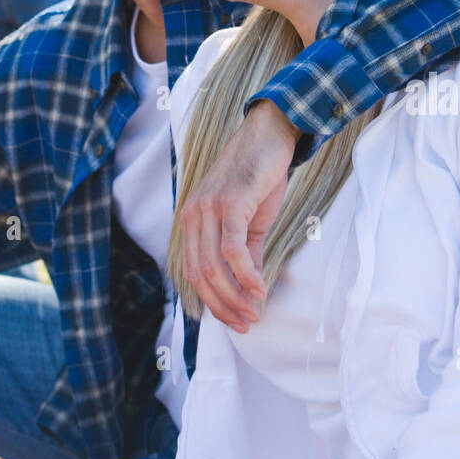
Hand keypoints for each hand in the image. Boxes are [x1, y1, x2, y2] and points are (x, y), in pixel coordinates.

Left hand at [178, 99, 296, 331]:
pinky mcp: (229, 203)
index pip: (193, 273)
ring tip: (254, 310)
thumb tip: (248, 290)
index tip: (236, 320)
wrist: (268, 136)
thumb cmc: (258, 177)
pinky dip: (245, 275)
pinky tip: (259, 288)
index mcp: (192, 220)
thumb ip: (245, 253)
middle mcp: (193, 215)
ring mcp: (208, 208)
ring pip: (213, 266)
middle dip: (223, 306)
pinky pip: (232, 249)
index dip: (213, 302)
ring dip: (235, 296)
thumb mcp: (249, 221)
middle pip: (200, 275)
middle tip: (246, 322)